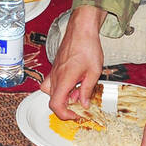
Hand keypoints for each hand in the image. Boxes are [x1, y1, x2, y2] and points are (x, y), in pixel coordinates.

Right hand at [40, 5, 104, 119]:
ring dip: (63, 96)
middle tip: (82, 100)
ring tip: (77, 90)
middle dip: (67, 104)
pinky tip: (73, 82)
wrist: (81, 30)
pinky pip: (52, 82)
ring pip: (51, 91)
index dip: (64, 115)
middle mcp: (55, 76)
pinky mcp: (55, 67)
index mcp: (64, 79)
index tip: (75, 114)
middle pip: (54, 100)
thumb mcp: (94, 72)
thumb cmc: (87, 46)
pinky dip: (61, 87)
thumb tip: (84, 104)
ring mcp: (53, 71)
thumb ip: (88, 90)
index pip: (56, 105)